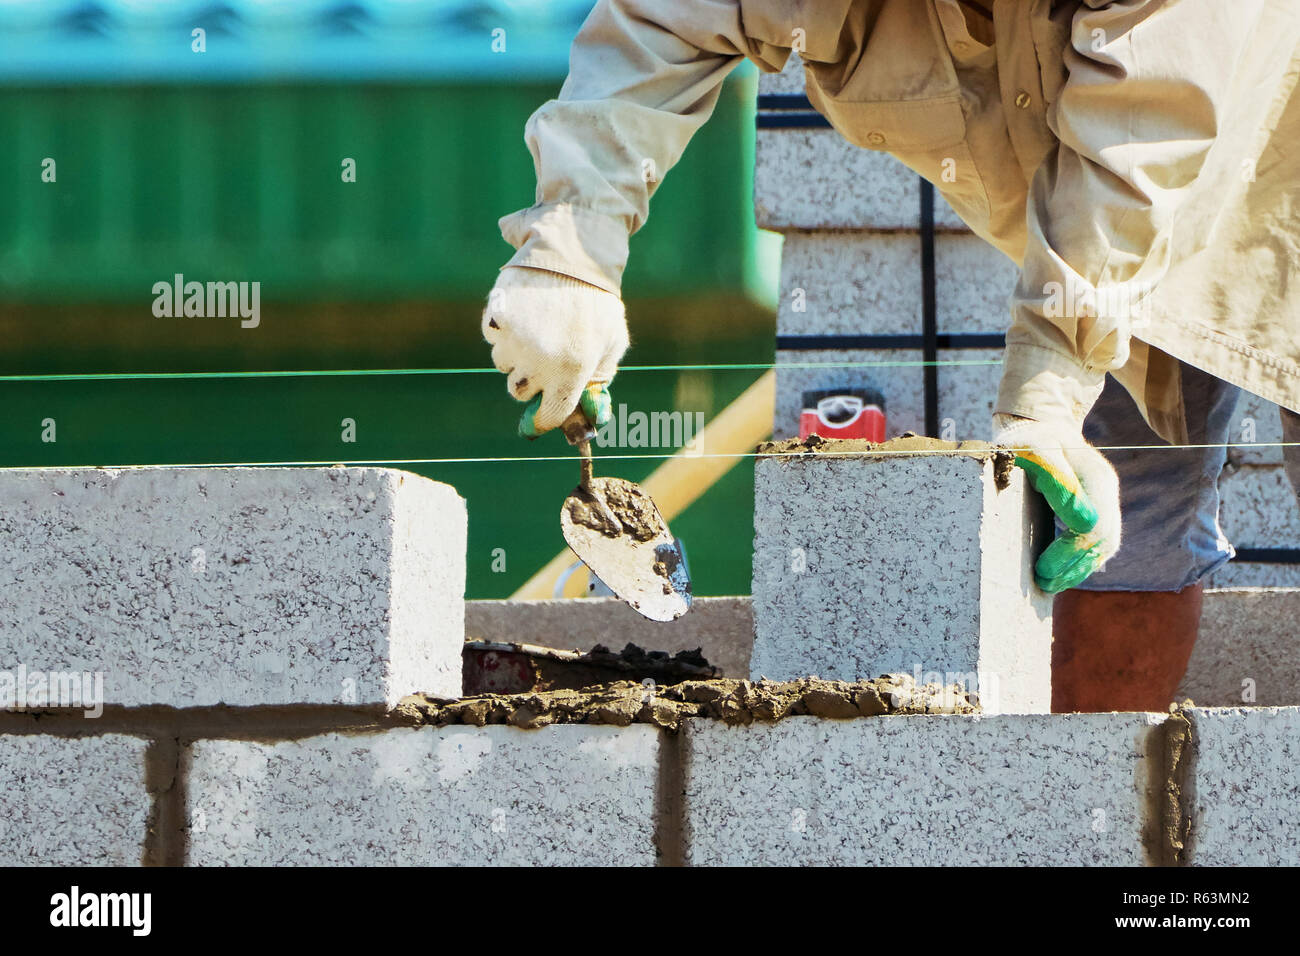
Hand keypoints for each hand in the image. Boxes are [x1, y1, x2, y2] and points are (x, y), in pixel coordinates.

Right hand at [482, 266, 628, 437]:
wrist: (575, 255)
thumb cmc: (598, 303)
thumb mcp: (612, 343)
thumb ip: (599, 378)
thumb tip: (589, 410)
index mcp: (571, 372)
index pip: (549, 415)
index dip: (544, 419)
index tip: (541, 417)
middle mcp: (539, 362)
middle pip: (520, 391)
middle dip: (531, 380)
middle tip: (544, 358)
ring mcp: (514, 340)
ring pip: (503, 363)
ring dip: (516, 353)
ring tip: (537, 326)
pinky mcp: (497, 317)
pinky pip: (493, 337)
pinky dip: (503, 330)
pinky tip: (523, 312)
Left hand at [993, 414, 1121, 592]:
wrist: (1038, 426)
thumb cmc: (1030, 439)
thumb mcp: (1035, 451)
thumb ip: (1057, 481)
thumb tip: (1083, 524)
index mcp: (1095, 478)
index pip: (1095, 527)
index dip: (1069, 552)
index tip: (1041, 568)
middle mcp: (1104, 491)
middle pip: (1103, 541)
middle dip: (1073, 566)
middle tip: (1042, 583)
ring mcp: (1103, 499)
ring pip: (1104, 545)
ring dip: (1077, 568)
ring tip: (1048, 584)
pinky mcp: (1095, 507)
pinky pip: (1096, 542)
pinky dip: (1079, 561)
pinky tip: (1059, 573)